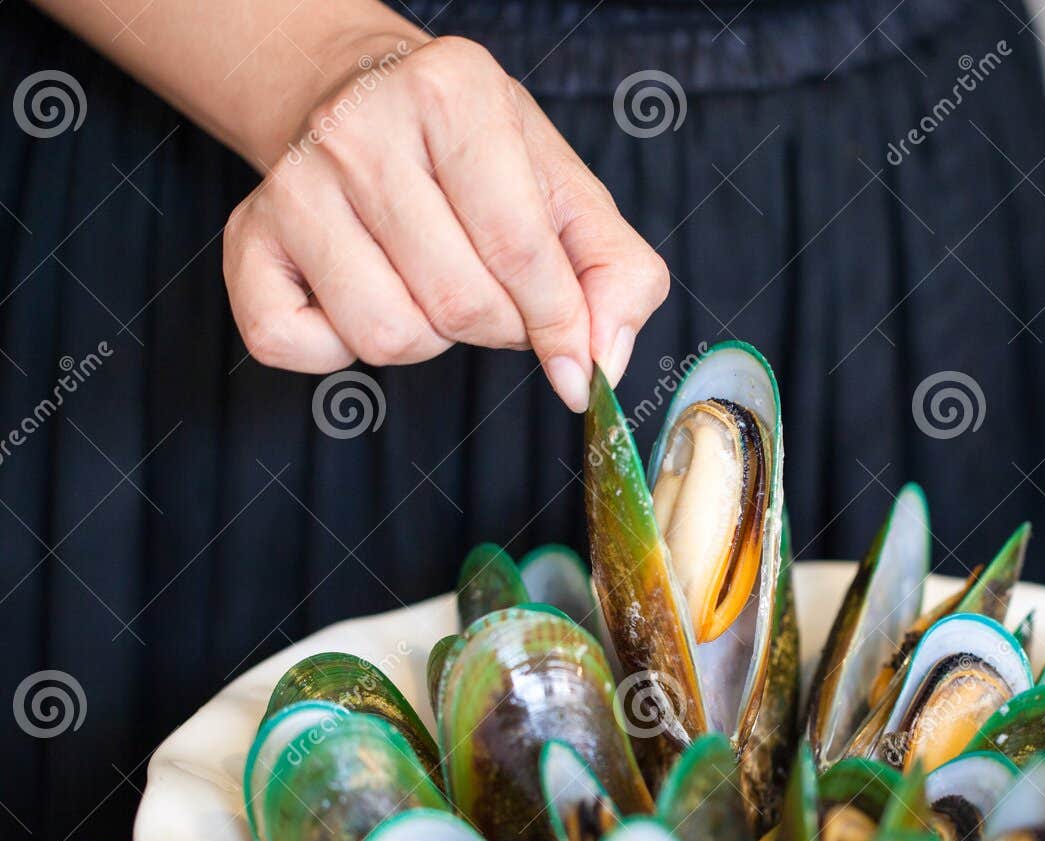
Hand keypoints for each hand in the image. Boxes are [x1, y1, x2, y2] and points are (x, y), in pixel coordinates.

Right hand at [222, 34, 667, 409]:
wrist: (365, 100)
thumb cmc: (476, 157)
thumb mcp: (567, 189)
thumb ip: (616, 273)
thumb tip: (601, 363)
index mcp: (454, 92)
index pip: (520, 251)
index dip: (558, 324)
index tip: (575, 361)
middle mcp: (360, 128)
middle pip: (459, 305)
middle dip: (497, 325)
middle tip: (493, 288)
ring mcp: (294, 184)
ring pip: (388, 337)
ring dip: (427, 337)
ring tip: (429, 282)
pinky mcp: (246, 239)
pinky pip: (300, 349)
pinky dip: (340, 351)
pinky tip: (362, 295)